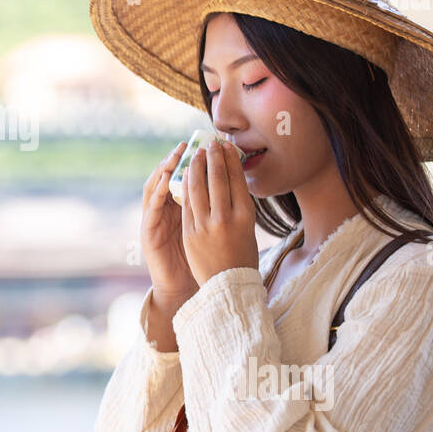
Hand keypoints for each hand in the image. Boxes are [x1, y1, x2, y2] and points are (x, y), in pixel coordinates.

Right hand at [140, 141, 199, 301]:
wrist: (186, 288)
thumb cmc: (203, 261)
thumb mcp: (209, 230)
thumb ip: (212, 210)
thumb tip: (232, 189)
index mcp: (179, 210)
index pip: (182, 179)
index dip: (190, 162)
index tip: (202, 146)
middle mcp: (164, 212)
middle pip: (166, 179)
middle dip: (175, 160)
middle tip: (185, 144)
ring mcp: (154, 221)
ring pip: (155, 189)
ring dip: (163, 171)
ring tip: (173, 156)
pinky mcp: (148, 232)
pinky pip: (152, 207)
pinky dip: (157, 192)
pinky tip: (166, 179)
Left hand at [180, 139, 259, 287]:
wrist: (227, 286)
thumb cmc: (241, 257)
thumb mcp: (248, 229)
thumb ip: (239, 207)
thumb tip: (231, 180)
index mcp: (246, 216)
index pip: (236, 180)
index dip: (229, 160)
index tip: (225, 147)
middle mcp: (226, 218)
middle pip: (217, 179)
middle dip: (212, 157)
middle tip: (209, 144)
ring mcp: (206, 225)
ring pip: (198, 187)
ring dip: (195, 167)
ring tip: (195, 155)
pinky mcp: (190, 233)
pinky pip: (186, 203)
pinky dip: (185, 186)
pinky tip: (184, 176)